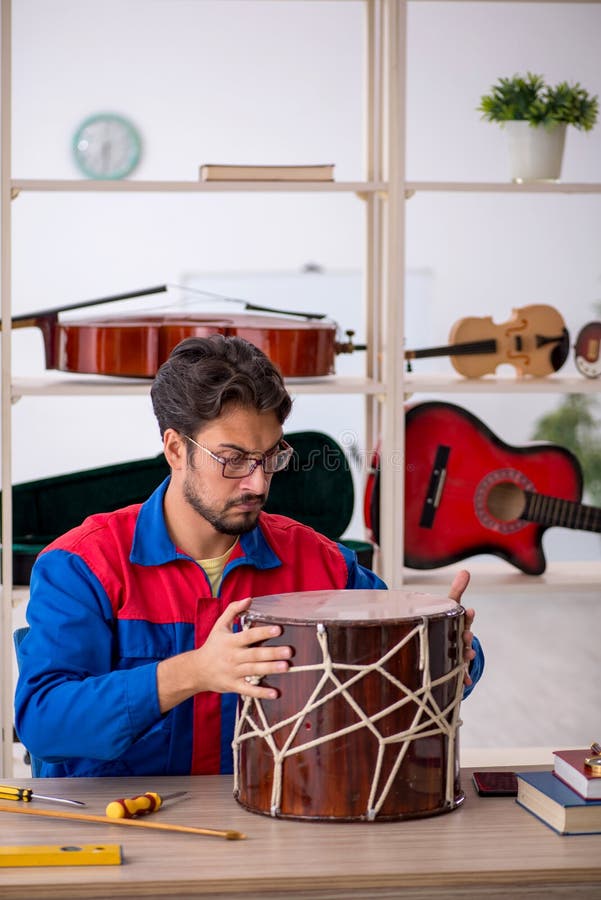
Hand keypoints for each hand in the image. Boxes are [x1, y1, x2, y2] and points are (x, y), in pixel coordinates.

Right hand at [194, 597, 291, 699]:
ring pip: (254, 671)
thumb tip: (249, 599)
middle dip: (272, 653)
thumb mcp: (220, 626)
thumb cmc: (212, 645)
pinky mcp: (234, 686)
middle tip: (289, 651)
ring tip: (286, 667)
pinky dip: (261, 692)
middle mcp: (233, 657)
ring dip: (271, 669)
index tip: (279, 629)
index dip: (263, 632)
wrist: (196, 670)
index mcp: (231, 641)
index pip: (249, 635)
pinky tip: (275, 693)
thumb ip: (233, 610)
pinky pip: (249, 690)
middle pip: (255, 654)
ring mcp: (234, 672)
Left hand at [448, 569, 475, 685]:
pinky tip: (466, 681)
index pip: (465, 618)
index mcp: (459, 624)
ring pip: (463, 654)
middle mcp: (460, 638)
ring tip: (467, 655)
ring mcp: (458, 653)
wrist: (446, 644)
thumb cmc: (448, 622)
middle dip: (466, 636)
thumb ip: (457, 591)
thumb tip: (466, 570)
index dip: (468, 615)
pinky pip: (459, 673)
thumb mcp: (450, 606)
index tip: (471, 610)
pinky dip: (463, 677)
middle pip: (465, 637)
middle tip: (467, 635)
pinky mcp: (454, 667)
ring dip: (466, 655)